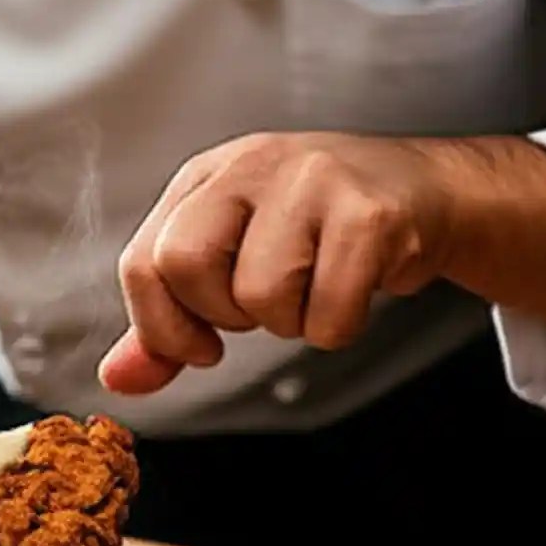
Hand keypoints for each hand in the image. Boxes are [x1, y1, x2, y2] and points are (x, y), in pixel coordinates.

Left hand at [99, 132, 460, 393]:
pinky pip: (328, 311)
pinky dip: (338, 325)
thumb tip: (117, 379)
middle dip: (222, 314)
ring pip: (261, 294)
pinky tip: (354, 286)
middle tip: (262, 307)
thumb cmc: (317, 230)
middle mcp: (249, 166)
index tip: (199, 344)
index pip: (142, 262)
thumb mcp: (230, 259)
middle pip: (187, 265)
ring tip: (315, 286)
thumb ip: (169, 322)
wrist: (428, 192)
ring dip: (290, 321)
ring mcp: (310, 181)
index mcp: (203, 178)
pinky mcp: (369, 212)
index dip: (162, 324)